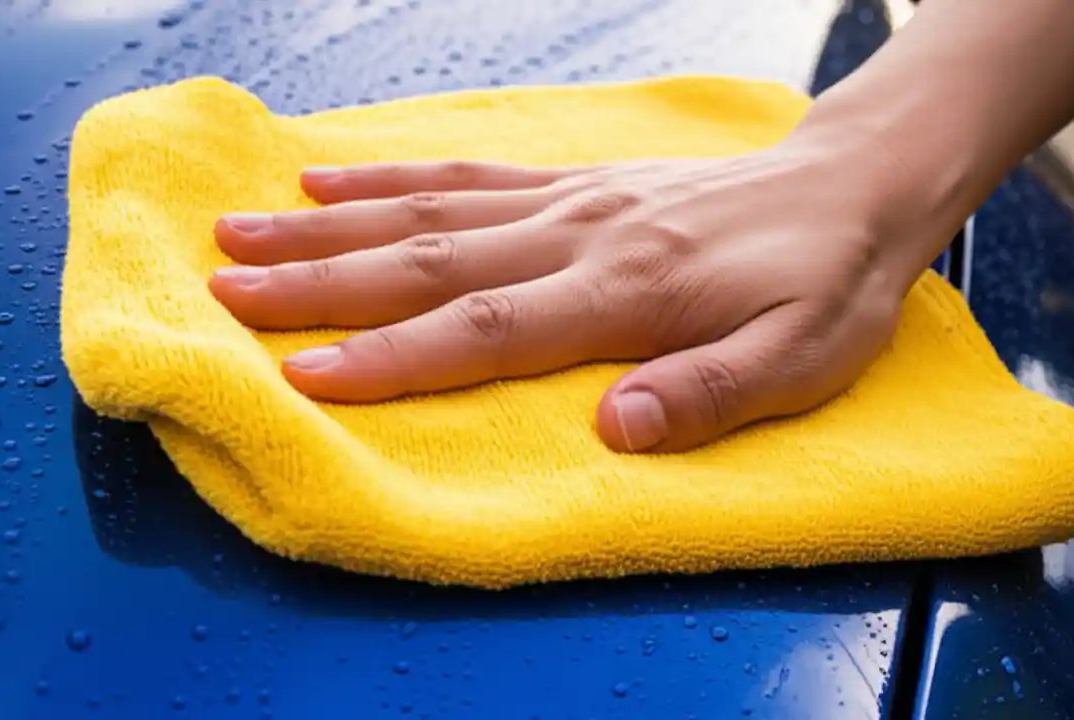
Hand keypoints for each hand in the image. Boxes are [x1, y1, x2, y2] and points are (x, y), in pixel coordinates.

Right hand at [209, 133, 937, 452]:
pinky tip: (329, 182)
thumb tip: (616, 429)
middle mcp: (578, 236)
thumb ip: (709, 394)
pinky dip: (391, 177)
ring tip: (239, 233)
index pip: (486, 329)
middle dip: (320, 284)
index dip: (392, 356)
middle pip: (429, 262)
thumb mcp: (802, 357)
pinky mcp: (571, 183)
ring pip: (429, 212)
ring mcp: (568, 201)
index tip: (303, 374)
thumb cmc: (828, 283)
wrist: (850, 186)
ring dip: (329, 228)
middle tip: (223, 294)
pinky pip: (467, 174)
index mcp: (626, 292)